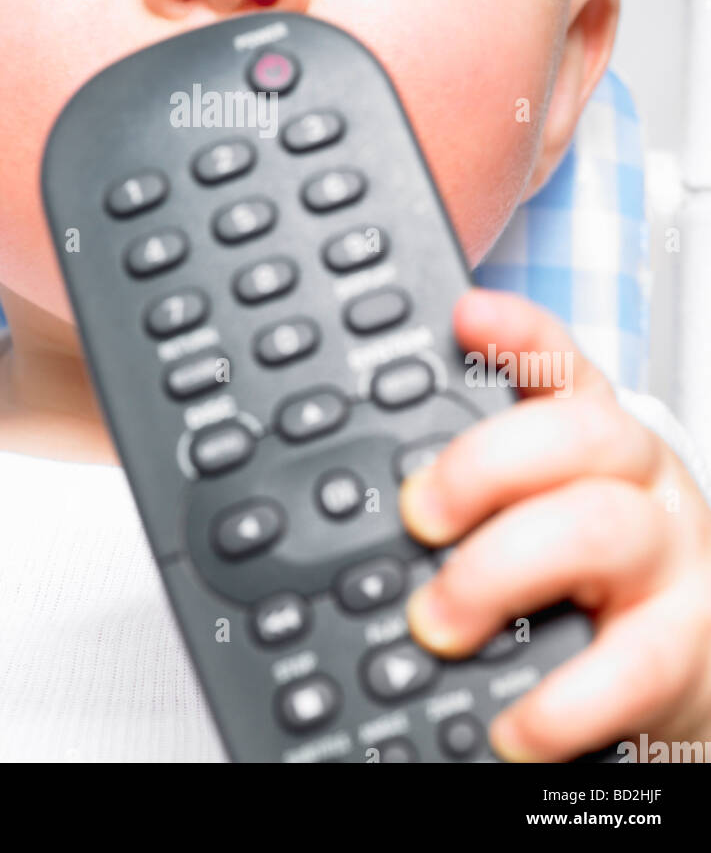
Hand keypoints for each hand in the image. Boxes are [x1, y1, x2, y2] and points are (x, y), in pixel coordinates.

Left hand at [398, 287, 710, 761]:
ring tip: (439, 624)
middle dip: (484, 465)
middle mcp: (636, 481)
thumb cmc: (582, 576)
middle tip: (417, 517)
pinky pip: (634, 663)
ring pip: (601, 530)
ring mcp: (668, 558)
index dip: (519, 331)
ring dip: (501, 575)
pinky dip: (563, 702)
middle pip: (579, 434)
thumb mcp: (534, 506)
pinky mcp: (684, 647)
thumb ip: (466, 485)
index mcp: (589, 435)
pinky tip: (515, 725)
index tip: (466, 317)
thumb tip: (362, 494)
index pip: (559, 363)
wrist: (677, 670)